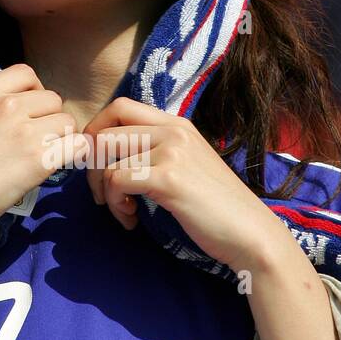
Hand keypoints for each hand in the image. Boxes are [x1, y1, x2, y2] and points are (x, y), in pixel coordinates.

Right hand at [0, 62, 88, 241]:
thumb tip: (26, 113)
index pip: (26, 74)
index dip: (34, 93)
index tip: (28, 113)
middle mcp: (6, 105)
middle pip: (52, 99)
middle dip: (48, 119)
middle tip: (35, 142)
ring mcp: (24, 130)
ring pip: (67, 122)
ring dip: (60, 139)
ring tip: (42, 157)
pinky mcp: (39, 157)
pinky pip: (77, 145)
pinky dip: (73, 155)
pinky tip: (58, 166)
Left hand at [81, 98, 272, 273]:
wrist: (250, 232)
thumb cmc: (217, 207)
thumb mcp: (187, 166)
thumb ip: (156, 153)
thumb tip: (109, 158)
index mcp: (177, 124)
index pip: (119, 107)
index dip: (96, 132)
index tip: (96, 164)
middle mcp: (174, 130)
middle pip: (106, 130)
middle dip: (91, 165)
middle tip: (101, 194)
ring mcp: (172, 151)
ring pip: (108, 160)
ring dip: (105, 192)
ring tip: (125, 212)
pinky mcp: (168, 178)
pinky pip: (117, 181)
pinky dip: (116, 204)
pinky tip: (132, 219)